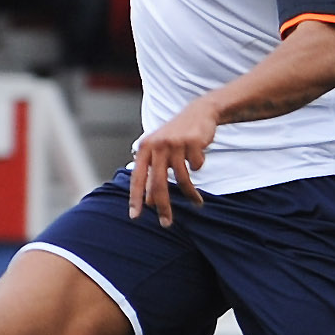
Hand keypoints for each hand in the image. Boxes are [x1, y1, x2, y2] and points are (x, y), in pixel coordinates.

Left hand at [128, 97, 217, 225]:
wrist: (199, 112)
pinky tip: (198, 155)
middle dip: (163, 206)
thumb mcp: (160, 151)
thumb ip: (153, 173)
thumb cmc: (176, 136)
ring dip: (191, 194)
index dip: (135, 198)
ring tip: (197, 202)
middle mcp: (157, 145)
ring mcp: (175, 143)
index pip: (137, 178)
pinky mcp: (192, 141)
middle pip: (158, 183)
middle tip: (166, 223)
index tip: (135, 216)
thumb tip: (149, 201)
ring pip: (181, 178)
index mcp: (145, 148)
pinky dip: (199, 165)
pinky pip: (196, 166)